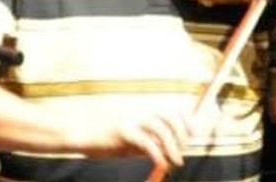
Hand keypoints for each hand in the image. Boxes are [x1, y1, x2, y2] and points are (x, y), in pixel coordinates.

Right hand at [65, 108, 191, 170]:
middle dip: (181, 134)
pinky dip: (157, 154)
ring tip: (176, 161)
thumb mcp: (132, 142)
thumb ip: (150, 143)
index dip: (186, 122)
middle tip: (183, 152)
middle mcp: (140, 113)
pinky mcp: (122, 131)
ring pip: (161, 130)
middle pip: (170, 118)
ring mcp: (131, 120)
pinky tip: (161, 163)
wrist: (81, 136)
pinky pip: (146, 142)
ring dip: (172, 147)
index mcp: (144, 113)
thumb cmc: (107, 140)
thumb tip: (169, 151)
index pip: (172, 112)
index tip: (194, 135)